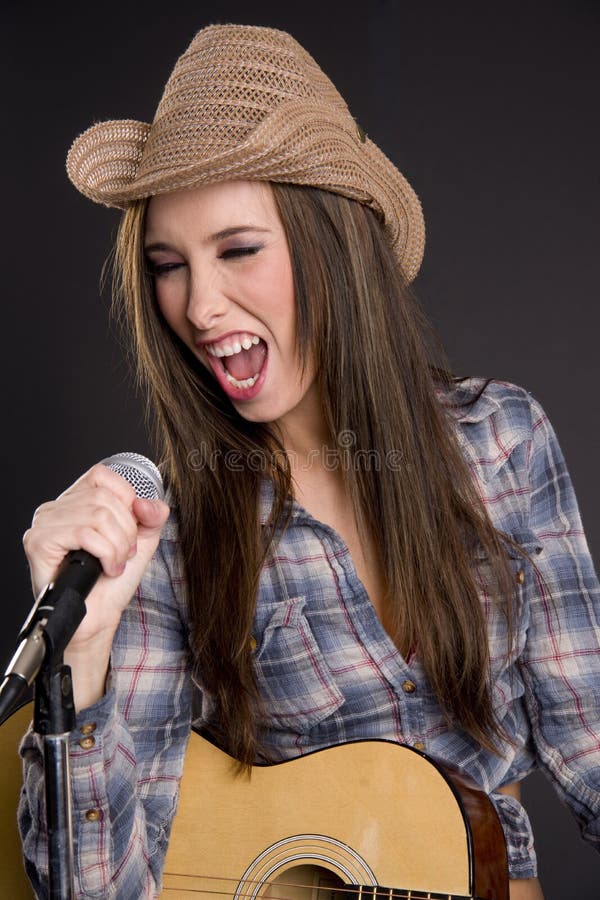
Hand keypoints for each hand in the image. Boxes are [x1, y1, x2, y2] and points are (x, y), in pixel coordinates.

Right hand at [23, 462, 169, 657]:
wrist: (98, 617)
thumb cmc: (112, 580)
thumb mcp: (142, 540)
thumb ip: (152, 515)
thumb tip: (147, 503)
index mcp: (76, 501)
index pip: (103, 476)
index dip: (126, 500)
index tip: (131, 528)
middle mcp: (56, 508)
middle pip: (104, 499)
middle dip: (126, 531)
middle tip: (123, 554)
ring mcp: (44, 524)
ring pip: (97, 516)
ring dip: (117, 546)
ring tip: (114, 564)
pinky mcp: (38, 542)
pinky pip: (84, 534)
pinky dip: (105, 553)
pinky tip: (105, 568)